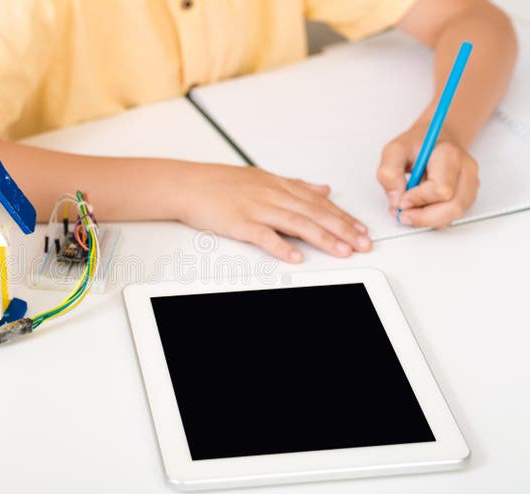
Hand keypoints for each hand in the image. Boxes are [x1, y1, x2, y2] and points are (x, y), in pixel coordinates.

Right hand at [175, 164, 371, 262]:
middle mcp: (272, 195)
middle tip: (363, 244)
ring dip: (323, 238)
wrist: (188, 184)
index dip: (343, 217)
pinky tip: (296, 257)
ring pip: (297, 224)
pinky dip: (282, 247)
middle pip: (314, 213)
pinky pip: (265, 236)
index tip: (362, 230)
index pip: (319, 203)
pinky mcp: (240, 223)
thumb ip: (296, 185)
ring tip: (342, 251)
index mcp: (280, 185)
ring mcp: (257, 209)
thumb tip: (323, 189)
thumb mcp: (263, 177)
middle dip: (342, 230)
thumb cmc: (221, 183)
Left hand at [377, 124, 478, 227]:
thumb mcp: (394, 150)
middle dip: (424, 217)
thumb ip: (389, 172)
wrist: (436, 140)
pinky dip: (434, 218)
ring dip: (428, 219)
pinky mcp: (468, 195)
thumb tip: (396, 200)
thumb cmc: (417, 144)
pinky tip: (421, 208)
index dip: (419, 199)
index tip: (401, 201)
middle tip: (403, 215)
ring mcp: (470, 183)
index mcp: (449, 154)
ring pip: (454, 214)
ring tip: (410, 211)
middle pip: (453, 207)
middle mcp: (465, 169)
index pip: (441, 189)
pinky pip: (452, 215)